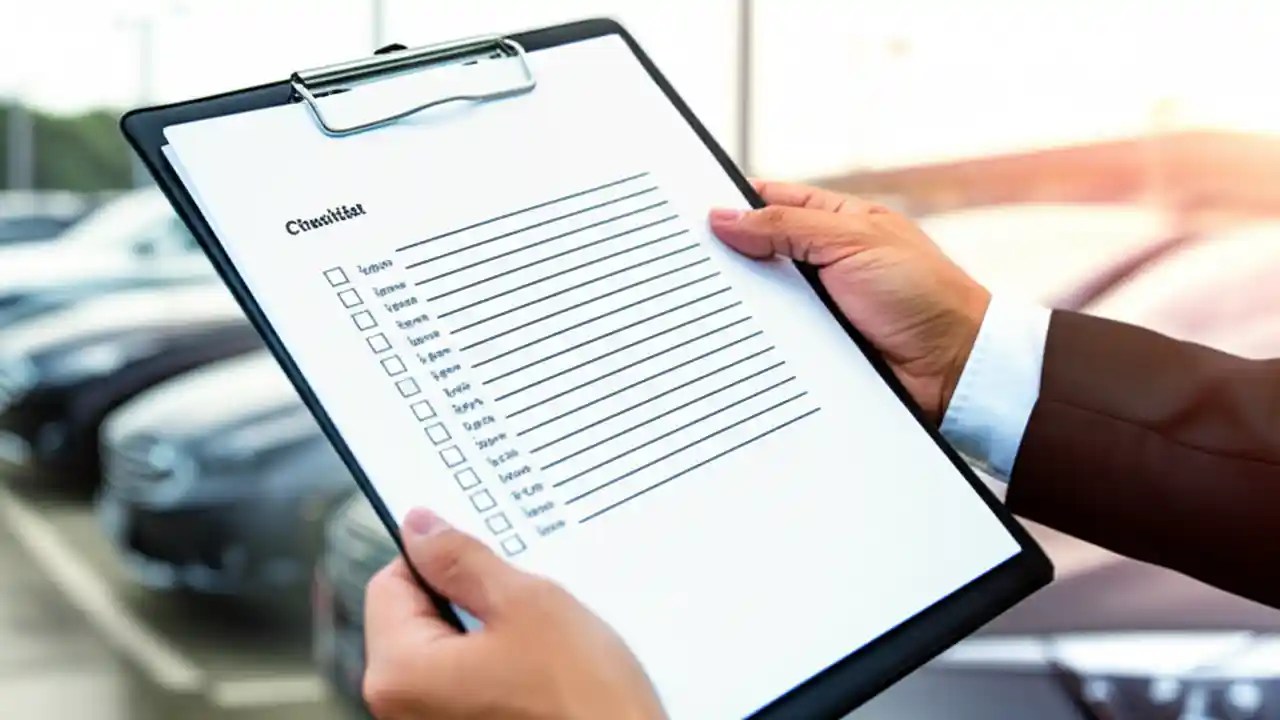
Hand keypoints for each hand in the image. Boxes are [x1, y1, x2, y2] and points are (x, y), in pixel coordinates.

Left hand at [363, 508, 665, 719]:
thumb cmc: (582, 705)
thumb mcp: (525, 604)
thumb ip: (461, 560)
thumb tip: (421, 529)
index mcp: (399, 674)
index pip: (390, 582)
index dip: (439, 560)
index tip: (482, 558)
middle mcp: (402, 711)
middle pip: (418, 618)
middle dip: (470, 599)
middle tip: (523, 603)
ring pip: (450, 649)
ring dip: (492, 633)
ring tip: (542, 643)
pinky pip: (469, 682)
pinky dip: (502, 665)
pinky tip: (543, 671)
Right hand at [709, 181, 989, 422]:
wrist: (954, 369)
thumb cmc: (925, 294)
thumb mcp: (853, 241)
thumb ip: (788, 226)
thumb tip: (726, 217)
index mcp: (836, 222)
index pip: (770, 202)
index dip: (733, 204)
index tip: (691, 213)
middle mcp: (822, 263)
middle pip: (757, 254)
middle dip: (727, 259)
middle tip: (687, 263)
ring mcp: (816, 308)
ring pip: (760, 302)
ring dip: (741, 306)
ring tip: (702, 305)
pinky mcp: (813, 348)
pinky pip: (772, 343)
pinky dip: (755, 343)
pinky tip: (730, 343)